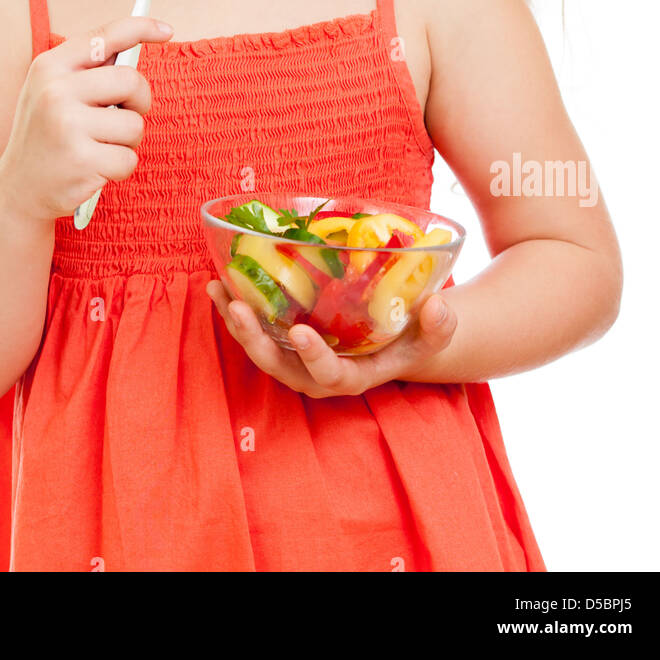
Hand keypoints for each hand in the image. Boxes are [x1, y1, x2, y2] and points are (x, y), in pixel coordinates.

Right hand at [0, 16, 171, 222]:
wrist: (18, 188)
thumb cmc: (47, 134)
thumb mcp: (51, 90)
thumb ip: (87, 69)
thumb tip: (135, 46)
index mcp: (50, 66)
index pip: (105, 35)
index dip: (142, 27)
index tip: (167, 31)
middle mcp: (55, 91)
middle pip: (131, 81)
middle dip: (139, 101)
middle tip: (124, 115)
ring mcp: (67, 126)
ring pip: (135, 124)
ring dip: (126, 141)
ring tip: (99, 146)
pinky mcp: (81, 161)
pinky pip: (129, 159)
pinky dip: (119, 167)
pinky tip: (95, 168)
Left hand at [206, 280, 457, 395]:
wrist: (395, 336)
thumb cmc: (414, 335)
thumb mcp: (434, 333)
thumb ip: (440, 325)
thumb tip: (437, 305)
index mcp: (353, 376)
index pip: (330, 376)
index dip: (314, 358)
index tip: (300, 333)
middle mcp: (318, 373)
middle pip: (280, 366)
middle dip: (255, 340)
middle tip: (239, 309)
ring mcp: (297, 358)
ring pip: (260, 348)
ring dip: (236, 323)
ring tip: (219, 290)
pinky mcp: (284, 340)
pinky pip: (256, 329)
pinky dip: (236, 309)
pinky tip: (220, 283)